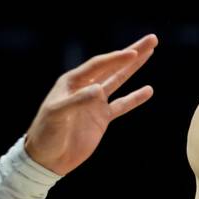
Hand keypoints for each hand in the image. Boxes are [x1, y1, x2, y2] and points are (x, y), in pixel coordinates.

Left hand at [24, 34, 156, 174]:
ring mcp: (95, 103)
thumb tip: (99, 90)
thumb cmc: (46, 133)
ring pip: (120, 80)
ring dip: (135, 67)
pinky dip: (135, 98)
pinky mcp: (101, 118)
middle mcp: (86, 88)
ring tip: (150, 52)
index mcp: (72, 82)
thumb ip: (77, 101)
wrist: (47, 159)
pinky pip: (122, 105)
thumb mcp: (56, 115)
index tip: (133, 53)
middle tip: (152, 39)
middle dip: (132, 53)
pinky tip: (148, 90)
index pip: (99, 66)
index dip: (116, 59)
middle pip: (113, 66)